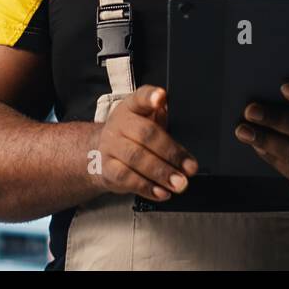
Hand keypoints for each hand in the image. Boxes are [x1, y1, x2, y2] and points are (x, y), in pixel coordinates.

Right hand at [90, 85, 198, 201]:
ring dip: (161, 173)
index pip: (140, 97)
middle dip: (170, 153)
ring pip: (135, 158)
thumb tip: (189, 121)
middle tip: (189, 168)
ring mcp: (110, 146)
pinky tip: (162, 192)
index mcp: (131, 107)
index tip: (161, 97)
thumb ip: (165, 118)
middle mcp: (118, 124)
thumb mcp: (147, 120)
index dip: (150, 96)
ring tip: (179, 184)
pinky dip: (146, 187)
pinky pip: (126, 178)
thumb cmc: (133, 136)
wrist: (100, 153)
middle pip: (144, 134)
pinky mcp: (106, 169)